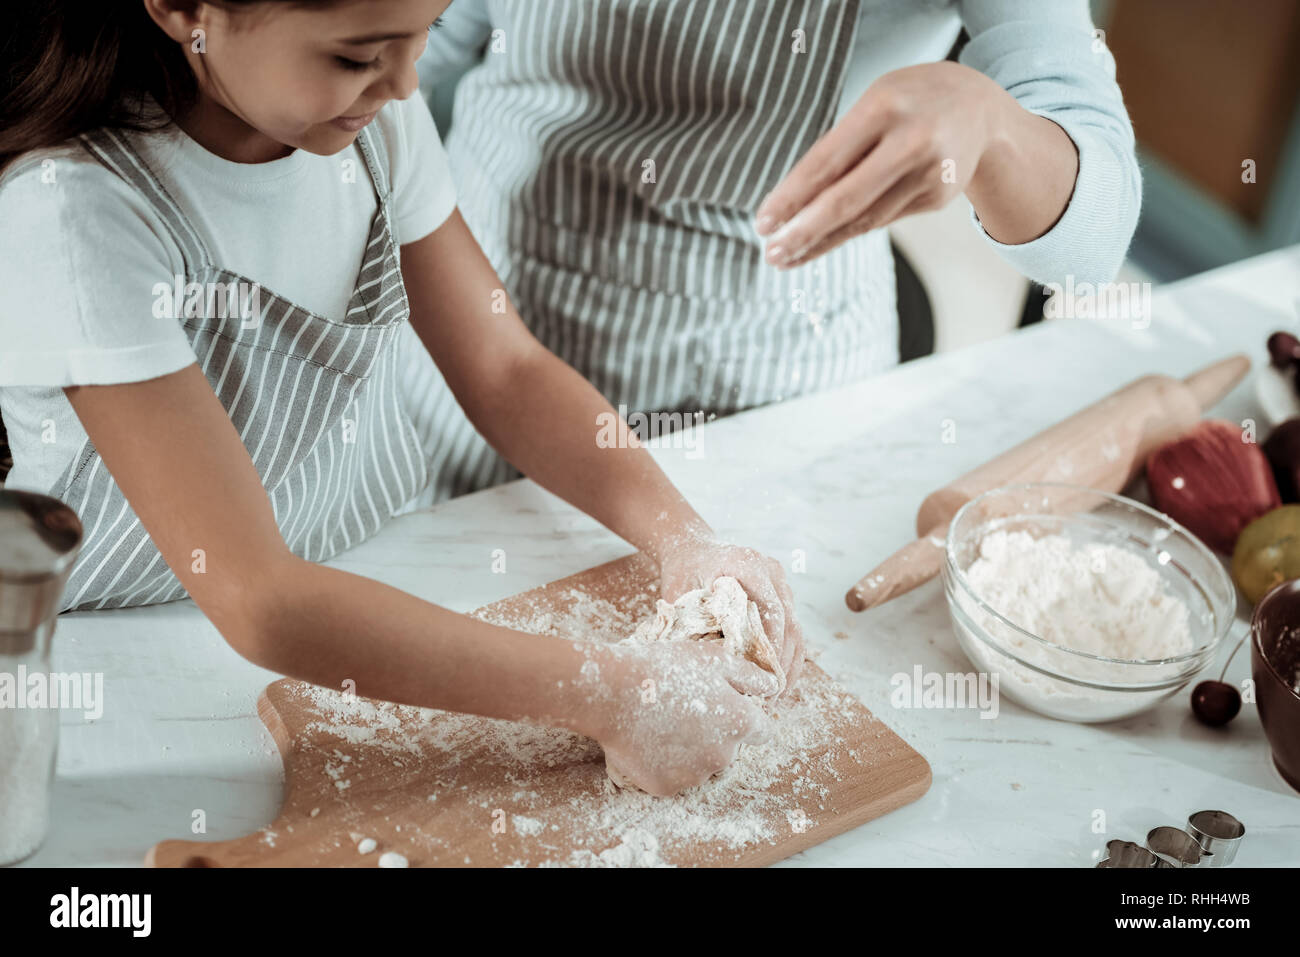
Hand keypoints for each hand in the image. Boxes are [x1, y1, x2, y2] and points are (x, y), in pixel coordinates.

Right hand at [590, 641, 772, 795]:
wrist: (613, 692)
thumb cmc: (665, 669)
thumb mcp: (714, 659)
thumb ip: (751, 676)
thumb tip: (774, 688)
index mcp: (739, 723)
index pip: (762, 731)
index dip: (746, 716)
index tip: (725, 706)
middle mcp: (723, 756)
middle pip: (729, 749)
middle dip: (714, 734)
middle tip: (685, 709)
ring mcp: (694, 776)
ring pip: (701, 765)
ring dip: (689, 750)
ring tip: (663, 722)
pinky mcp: (666, 787)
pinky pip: (673, 777)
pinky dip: (664, 763)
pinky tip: (648, 740)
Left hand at [655, 534, 804, 693]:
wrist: (692, 549)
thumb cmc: (683, 571)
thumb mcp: (681, 592)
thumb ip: (694, 619)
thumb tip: (711, 661)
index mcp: (748, 564)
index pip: (772, 609)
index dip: (771, 646)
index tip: (765, 676)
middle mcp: (771, 571)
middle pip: (790, 622)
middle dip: (782, 663)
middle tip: (772, 695)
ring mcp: (780, 582)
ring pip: (796, 629)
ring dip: (788, 664)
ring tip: (776, 696)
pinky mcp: (782, 595)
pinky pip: (791, 629)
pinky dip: (786, 656)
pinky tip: (778, 681)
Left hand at [755, 61, 1015, 267]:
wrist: (978, 107)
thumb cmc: (907, 103)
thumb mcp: (872, 104)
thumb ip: (840, 147)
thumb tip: (793, 203)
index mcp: (883, 108)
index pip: (826, 162)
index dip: (790, 198)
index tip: (763, 222)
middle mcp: (911, 142)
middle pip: (846, 199)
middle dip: (803, 231)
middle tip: (771, 254)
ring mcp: (929, 173)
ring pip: (863, 219)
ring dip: (820, 241)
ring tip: (786, 256)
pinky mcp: (938, 197)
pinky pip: (881, 220)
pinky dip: (847, 234)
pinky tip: (821, 243)